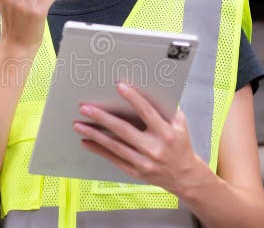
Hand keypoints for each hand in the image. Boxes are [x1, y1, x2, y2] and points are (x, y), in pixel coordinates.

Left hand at [72, 82, 204, 194]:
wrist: (185, 176)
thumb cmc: (180, 145)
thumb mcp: (180, 125)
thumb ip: (165, 109)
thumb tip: (145, 91)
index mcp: (167, 133)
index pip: (147, 113)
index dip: (133, 98)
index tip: (119, 86)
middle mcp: (154, 149)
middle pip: (124, 130)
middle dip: (102, 118)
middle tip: (85, 108)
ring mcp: (144, 162)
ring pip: (114, 146)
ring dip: (94, 135)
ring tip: (78, 125)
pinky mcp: (136, 172)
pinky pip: (114, 159)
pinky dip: (99, 150)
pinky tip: (86, 142)